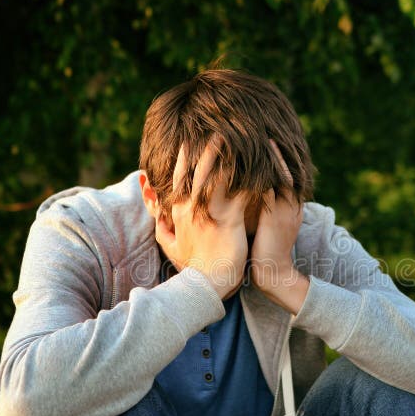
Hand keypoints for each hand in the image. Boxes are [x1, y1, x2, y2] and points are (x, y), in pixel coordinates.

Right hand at [155, 138, 248, 298]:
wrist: (206, 284)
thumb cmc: (192, 266)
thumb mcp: (169, 245)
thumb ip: (162, 226)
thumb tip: (156, 214)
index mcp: (179, 211)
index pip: (179, 179)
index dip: (184, 159)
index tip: (188, 141)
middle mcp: (192, 208)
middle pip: (198, 172)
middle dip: (206, 150)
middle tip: (216, 131)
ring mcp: (210, 214)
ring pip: (217, 178)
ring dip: (226, 158)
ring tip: (236, 140)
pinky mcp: (228, 221)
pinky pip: (240, 194)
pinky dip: (248, 180)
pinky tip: (258, 168)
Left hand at [250, 140, 309, 313]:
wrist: (273, 275)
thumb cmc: (265, 251)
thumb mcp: (267, 224)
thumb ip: (264, 206)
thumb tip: (255, 189)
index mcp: (290, 206)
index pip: (289, 174)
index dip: (281, 157)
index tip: (270, 139)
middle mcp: (291, 204)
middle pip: (290, 170)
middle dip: (279, 151)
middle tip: (267, 130)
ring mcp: (286, 210)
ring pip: (282, 175)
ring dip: (272, 157)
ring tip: (262, 137)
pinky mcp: (275, 217)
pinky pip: (271, 188)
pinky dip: (263, 174)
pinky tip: (249, 161)